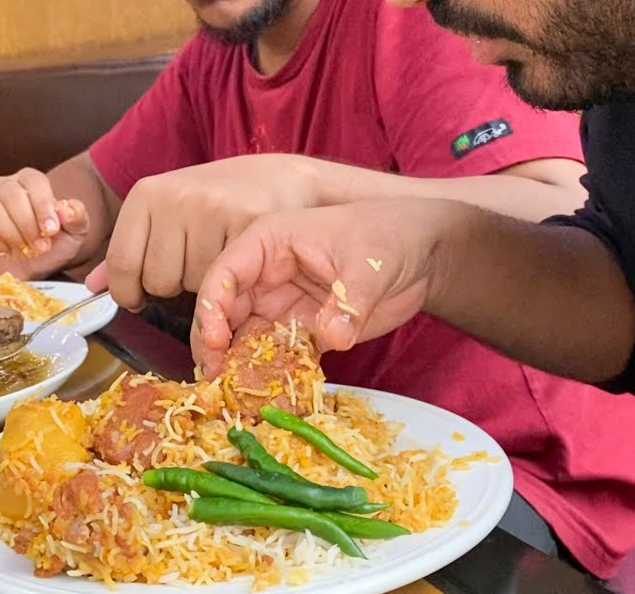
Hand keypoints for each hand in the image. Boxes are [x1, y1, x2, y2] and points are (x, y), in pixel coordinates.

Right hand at [0, 168, 90, 278]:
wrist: (30, 270)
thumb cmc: (51, 246)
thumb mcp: (74, 234)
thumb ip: (77, 217)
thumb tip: (67, 210)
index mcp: (30, 181)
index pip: (34, 181)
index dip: (42, 204)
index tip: (51, 230)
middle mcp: (5, 186)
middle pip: (11, 194)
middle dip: (28, 224)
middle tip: (40, 247)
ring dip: (12, 234)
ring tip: (25, 250)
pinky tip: (8, 252)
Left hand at [85, 154, 326, 308]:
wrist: (278, 181)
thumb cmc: (214, 203)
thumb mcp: (163, 215)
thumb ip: (128, 251)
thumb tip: (91, 287)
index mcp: (146, 194)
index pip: (121, 264)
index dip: (127, 292)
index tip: (136, 297)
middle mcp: (175, 197)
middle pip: (157, 281)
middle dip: (172, 284)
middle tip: (193, 259)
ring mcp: (211, 209)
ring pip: (192, 285)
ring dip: (203, 282)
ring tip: (217, 252)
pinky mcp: (247, 224)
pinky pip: (225, 279)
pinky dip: (231, 280)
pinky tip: (237, 256)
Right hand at [189, 199, 450, 376]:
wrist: (422, 253)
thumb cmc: (390, 236)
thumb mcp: (370, 262)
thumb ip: (349, 300)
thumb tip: (332, 337)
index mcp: (268, 243)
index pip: (225, 273)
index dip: (212, 306)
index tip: (216, 341)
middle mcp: (265, 275)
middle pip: (223, 310)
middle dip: (213, 344)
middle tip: (214, 378)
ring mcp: (281, 304)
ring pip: (243, 337)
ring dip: (236, 365)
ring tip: (232, 395)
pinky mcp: (301, 330)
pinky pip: (276, 356)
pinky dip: (270, 376)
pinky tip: (266, 399)